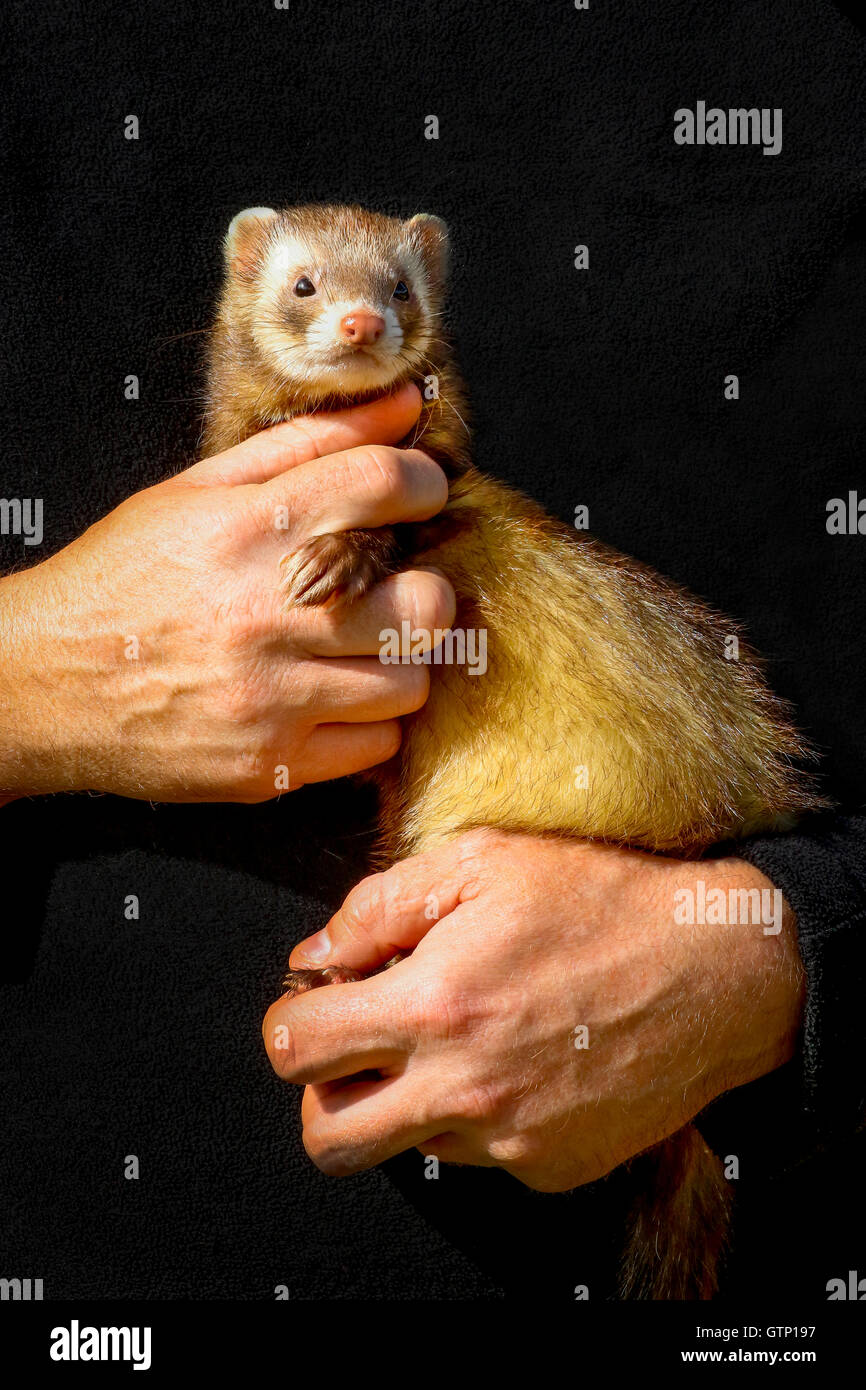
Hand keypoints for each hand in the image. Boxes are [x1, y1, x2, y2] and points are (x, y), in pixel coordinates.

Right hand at [0, 384, 453, 801]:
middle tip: (397, 590)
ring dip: (398, 662)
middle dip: (426, 592)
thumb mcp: (198, 491)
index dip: (421, 483)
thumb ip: (309, 442)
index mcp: (246, 530)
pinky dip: (368, 722)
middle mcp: (266, 614)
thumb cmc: (124, 579)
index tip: (417, 495)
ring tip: (358, 649)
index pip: (381, 483)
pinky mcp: (271, 764)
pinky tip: (331, 697)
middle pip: (423, 603)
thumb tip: (403, 404)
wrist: (44, 681)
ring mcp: (272, 698)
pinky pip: (377, 745)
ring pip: (410, 683)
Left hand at [263, 830, 804, 1191]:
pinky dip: (478, 1115)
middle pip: (326, 1138)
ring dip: (405, 1100)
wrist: (714, 967)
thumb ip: (379, 905)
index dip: (289, 1021)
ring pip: (404, 1147)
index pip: (295, 1049)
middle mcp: (464, 1088)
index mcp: (435, 1005)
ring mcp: (508, 1138)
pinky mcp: (550, 1166)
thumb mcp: (482, 861)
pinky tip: (516, 1058)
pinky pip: (479, 1157)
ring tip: (451, 1042)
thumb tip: (314, 955)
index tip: (314, 1004)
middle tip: (356, 1047)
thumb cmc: (599, 900)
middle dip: (321, 1091)